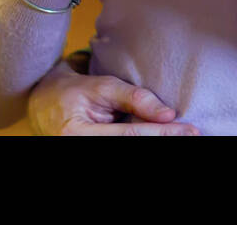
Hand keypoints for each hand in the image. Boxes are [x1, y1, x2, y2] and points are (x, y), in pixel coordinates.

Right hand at [27, 58, 200, 135]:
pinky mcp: (96, 149)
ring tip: (182, 133)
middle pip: (134, 145)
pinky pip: (125, 144)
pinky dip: (145, 138)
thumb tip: (168, 114)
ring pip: (132, 146)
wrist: (43, 105)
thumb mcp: (102, 86)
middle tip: (194, 133)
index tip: (190, 130)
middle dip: (165, 140)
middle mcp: (82, 148)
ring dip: (158, 139)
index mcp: (80, 135)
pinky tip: (164, 134)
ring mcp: (88, 151)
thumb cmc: (73, 92)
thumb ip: (134, 99)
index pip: (131, 136)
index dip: (163, 133)